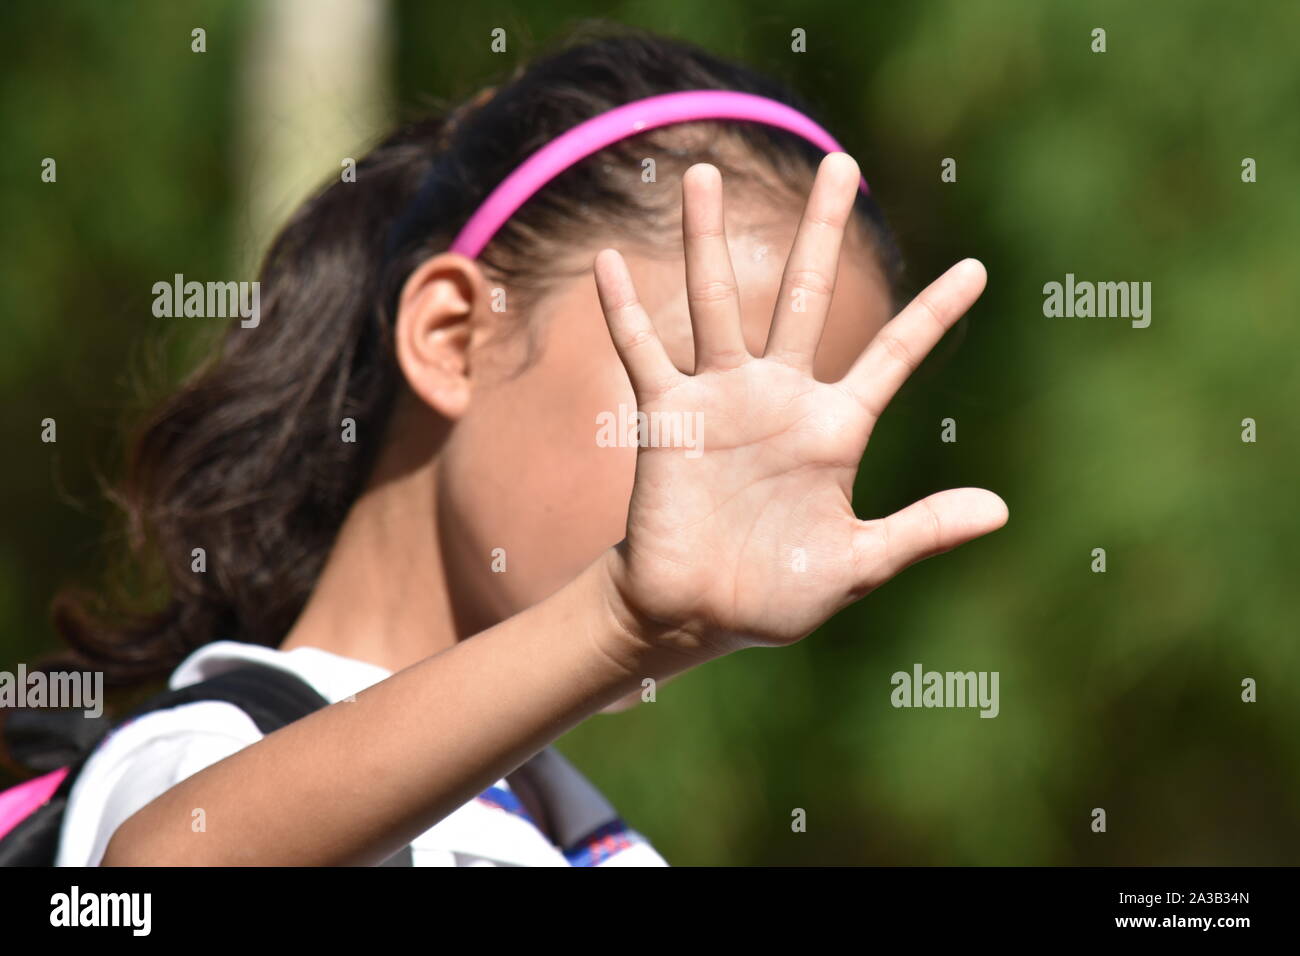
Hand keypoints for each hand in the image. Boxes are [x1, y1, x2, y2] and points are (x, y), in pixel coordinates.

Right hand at [593, 153, 1007, 663]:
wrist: (695, 614)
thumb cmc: (777, 596)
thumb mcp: (856, 565)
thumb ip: (920, 531)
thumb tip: (1001, 511)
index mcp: (834, 429)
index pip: (892, 358)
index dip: (932, 314)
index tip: (978, 270)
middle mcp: (781, 398)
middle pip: (805, 295)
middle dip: (822, 230)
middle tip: (839, 161)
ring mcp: (722, 400)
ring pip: (716, 304)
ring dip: (705, 239)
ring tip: (700, 171)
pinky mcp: (668, 417)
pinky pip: (643, 353)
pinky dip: (624, 311)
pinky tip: (610, 263)